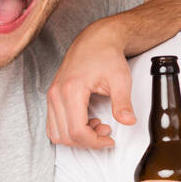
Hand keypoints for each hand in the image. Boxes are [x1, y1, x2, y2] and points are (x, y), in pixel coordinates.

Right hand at [47, 18, 134, 148]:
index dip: (94, 142)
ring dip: (77, 137)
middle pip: (65, 136)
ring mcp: (52, 95)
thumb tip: (128, 121)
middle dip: (88, 141)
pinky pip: (54, 124)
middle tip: (106, 132)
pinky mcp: (53, 96)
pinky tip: (87, 121)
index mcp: (71, 90)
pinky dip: (69, 130)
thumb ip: (123, 103)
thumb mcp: (120, 79)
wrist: (96, 39)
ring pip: (56, 133)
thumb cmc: (106, 55)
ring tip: (97, 126)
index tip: (109, 139)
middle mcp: (56, 94)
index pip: (77, 131)